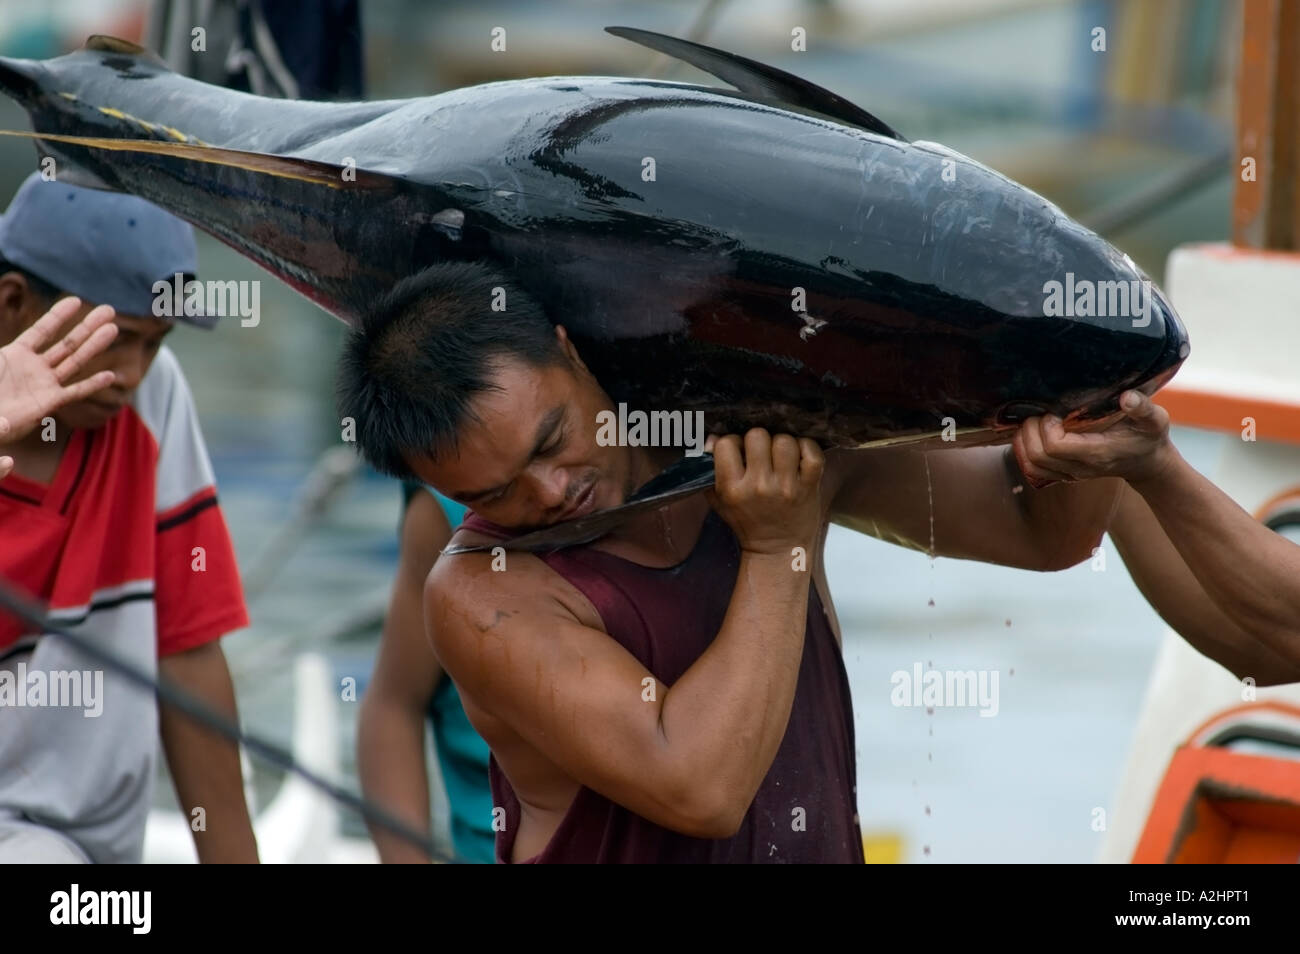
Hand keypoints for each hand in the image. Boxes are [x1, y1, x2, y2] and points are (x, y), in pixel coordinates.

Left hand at [0, 298, 117, 446]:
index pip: (41, 331)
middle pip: (67, 343)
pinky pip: (75, 392)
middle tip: (108, 311)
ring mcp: (45, 384)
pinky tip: (109, 376)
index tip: (77, 301)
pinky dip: (92, 385)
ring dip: (94, 346)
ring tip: (112, 329)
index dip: (58, 316)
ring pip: (75, 362)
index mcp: (15, 354)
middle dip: (87, 326)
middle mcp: (35, 367)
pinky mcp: (50, 403)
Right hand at [705, 428, 824, 554]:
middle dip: (759, 441)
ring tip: (782, 456)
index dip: (733, 442)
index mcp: (732, 489)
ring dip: (783, 444)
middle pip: (757, 436)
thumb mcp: (720, 501)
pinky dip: (808, 448)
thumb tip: (712, 439)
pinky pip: (812, 453)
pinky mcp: (809, 487)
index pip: (726, 444)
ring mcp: (786, 487)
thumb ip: (709, 471)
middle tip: (762, 454)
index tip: (740, 452)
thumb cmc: (747, 522)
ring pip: (784, 441)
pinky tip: (801, 455)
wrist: (778, 550)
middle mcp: (759, 486)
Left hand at [1012, 390, 1173, 487]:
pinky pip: (1033, 468)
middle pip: (1037, 456)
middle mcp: (1079, 467)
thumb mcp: (1154, 420)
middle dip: (1030, 431)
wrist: (1146, 463)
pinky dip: (1024, 450)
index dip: (1046, 426)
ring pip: (1030, 464)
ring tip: (1031, 420)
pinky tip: (1031, 433)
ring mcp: (1069, 473)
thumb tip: (1127, 398)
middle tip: (1036, 412)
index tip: (1053, 410)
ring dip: (1023, 441)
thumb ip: (1143, 409)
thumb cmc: (1148, 437)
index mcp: (1097, 453)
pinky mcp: (1062, 474)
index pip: (1055, 446)